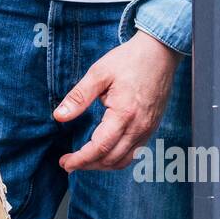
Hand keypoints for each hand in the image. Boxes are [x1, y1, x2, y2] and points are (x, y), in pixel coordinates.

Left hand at [53, 30, 182, 172]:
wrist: (160, 53)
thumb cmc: (129, 60)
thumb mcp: (98, 73)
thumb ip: (78, 97)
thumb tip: (59, 116)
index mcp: (124, 114)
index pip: (100, 148)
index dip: (80, 159)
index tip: (65, 163)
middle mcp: (139, 126)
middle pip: (111, 159)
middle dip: (88, 165)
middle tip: (69, 164)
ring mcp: (148, 129)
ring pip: (124, 160)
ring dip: (102, 165)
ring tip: (84, 161)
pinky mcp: (152, 127)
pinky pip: (135, 152)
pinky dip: (117, 159)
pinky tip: (105, 153)